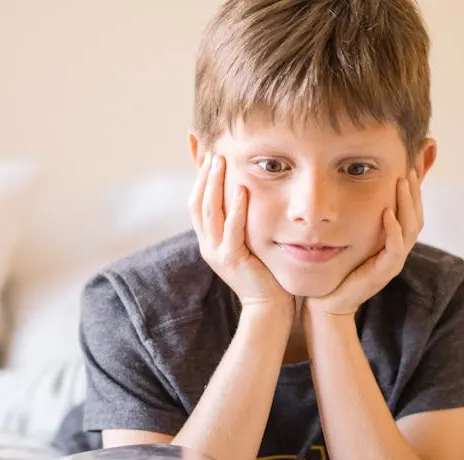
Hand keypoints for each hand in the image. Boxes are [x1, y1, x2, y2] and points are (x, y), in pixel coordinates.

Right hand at [189, 153, 292, 311]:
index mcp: (209, 239)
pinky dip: (235, 208)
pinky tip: (241, 189)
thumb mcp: (247, 241)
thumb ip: (240, 220)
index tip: (201, 150)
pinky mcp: (231, 260)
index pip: (196, 200)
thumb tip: (244, 192)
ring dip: (214, 184)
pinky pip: (230, 230)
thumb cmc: (263, 272)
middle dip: (202, 174)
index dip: (196, 175)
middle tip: (211, 148)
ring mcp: (217, 252)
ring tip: (221, 160)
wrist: (267, 306)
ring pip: (208, 212)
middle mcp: (207, 244)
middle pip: (197, 202)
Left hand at [306, 169, 423, 316]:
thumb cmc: (338, 268)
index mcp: (394, 242)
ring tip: (402, 182)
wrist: (328, 302)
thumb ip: (358, 219)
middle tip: (409, 168)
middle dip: (415, 191)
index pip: (412, 212)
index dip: (414, 190)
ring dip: (407, 204)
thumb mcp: (351, 238)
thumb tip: (355, 191)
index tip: (410, 165)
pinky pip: (395, 249)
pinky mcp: (384, 272)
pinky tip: (388, 213)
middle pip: (417, 217)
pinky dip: (394, 230)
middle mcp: (398, 251)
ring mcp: (393, 262)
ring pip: (411, 229)